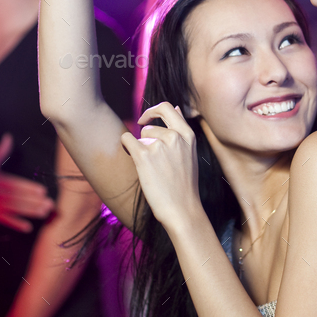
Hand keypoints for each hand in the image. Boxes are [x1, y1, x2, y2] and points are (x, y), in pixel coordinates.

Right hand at [0, 134, 54, 231]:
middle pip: (17, 198)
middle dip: (34, 202)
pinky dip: (16, 224)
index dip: (28, 188)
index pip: (14, 184)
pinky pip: (4, 220)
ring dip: (30, 212)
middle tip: (50, 203)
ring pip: (14, 210)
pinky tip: (28, 227)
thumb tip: (9, 136)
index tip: (43, 191)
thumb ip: (0, 151)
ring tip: (45, 211)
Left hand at [120, 103, 200, 230]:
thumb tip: (178, 108)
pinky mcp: (144, 156)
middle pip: (152, 121)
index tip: (147, 119)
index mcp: (188, 135)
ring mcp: (159, 146)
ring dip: (141, 146)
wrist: (181, 209)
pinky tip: (133, 157)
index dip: (154, 110)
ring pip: (141, 135)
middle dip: (145, 126)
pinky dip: (126, 146)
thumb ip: (182, 130)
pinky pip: (127, 140)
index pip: (168, 107)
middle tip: (142, 137)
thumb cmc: (185, 184)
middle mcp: (174, 137)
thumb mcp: (190, 152)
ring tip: (151, 167)